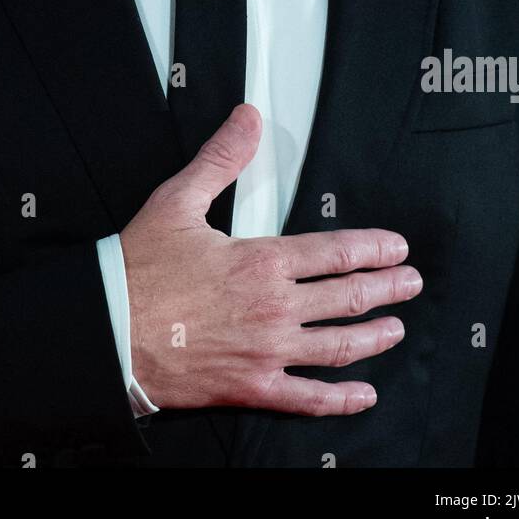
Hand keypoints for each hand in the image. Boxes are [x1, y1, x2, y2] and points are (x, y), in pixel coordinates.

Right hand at [120, 102, 421, 414]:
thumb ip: (221, 158)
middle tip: (410, 283)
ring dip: (374, 336)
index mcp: (262, 260)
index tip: (396, 248)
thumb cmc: (139, 270)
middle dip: (386, 288)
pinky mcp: (252, 386)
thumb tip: (247, 119)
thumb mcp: (178, 200)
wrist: (108, 331)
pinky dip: (340, 399)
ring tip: (396, 329)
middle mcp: (274, 307)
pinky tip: (363, 394)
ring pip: (338, 346)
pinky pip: (307, 397)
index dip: (373, 249)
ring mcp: (267, 351)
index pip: (335, 252)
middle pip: (347, 298)